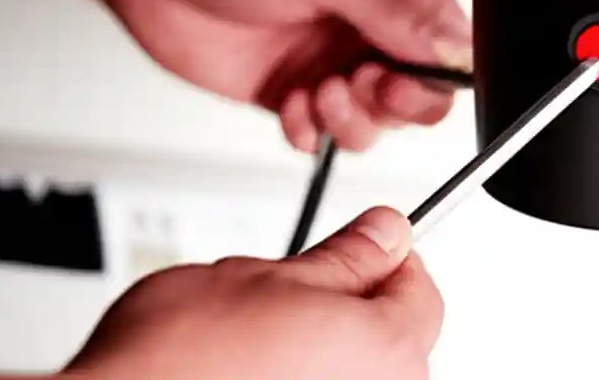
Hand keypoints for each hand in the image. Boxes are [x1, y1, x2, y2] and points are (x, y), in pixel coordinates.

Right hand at [64, 207, 442, 379]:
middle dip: (355, 306)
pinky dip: (302, 378)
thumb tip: (386, 232)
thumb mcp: (268, 276)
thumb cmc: (177, 361)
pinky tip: (257, 373)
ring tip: (262, 338)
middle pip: (397, 338)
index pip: (421, 291)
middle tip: (298, 289)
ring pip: (358, 371)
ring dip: (326, 349)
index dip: (389, 258)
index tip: (364, 246)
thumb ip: (344, 257)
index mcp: (386, 349)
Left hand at [108, 0, 471, 151]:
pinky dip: (308, 132)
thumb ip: (390, 8)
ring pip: (375, 121)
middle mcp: (368, 23)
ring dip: (350, 119)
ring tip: (318, 92)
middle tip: (359, 85)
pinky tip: (289, 105)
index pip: (449, 42)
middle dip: (395, 101)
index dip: (437, 74)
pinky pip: (321, 135)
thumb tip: (447, 47)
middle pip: (419, 92)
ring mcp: (331, 60)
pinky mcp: (292, 92)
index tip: (401, 78)